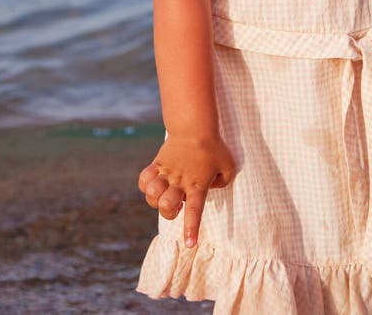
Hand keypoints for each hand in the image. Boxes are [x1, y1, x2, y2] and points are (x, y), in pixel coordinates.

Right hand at [137, 133, 236, 247]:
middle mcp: (180, 181)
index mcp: (198, 184)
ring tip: (164, 195)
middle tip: (176, 205)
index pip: (195, 210)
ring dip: (155, 200)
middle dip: (168, 212)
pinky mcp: (157, 164)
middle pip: (166, 205)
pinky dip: (145, 185)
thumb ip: (224, 182)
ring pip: (151, 194)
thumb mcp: (227, 166)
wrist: (195, 126)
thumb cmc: (214, 147)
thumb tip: (212, 189)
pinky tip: (154, 184)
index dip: (191, 229)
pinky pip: (143, 179)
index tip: (190, 244)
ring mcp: (167, 172)